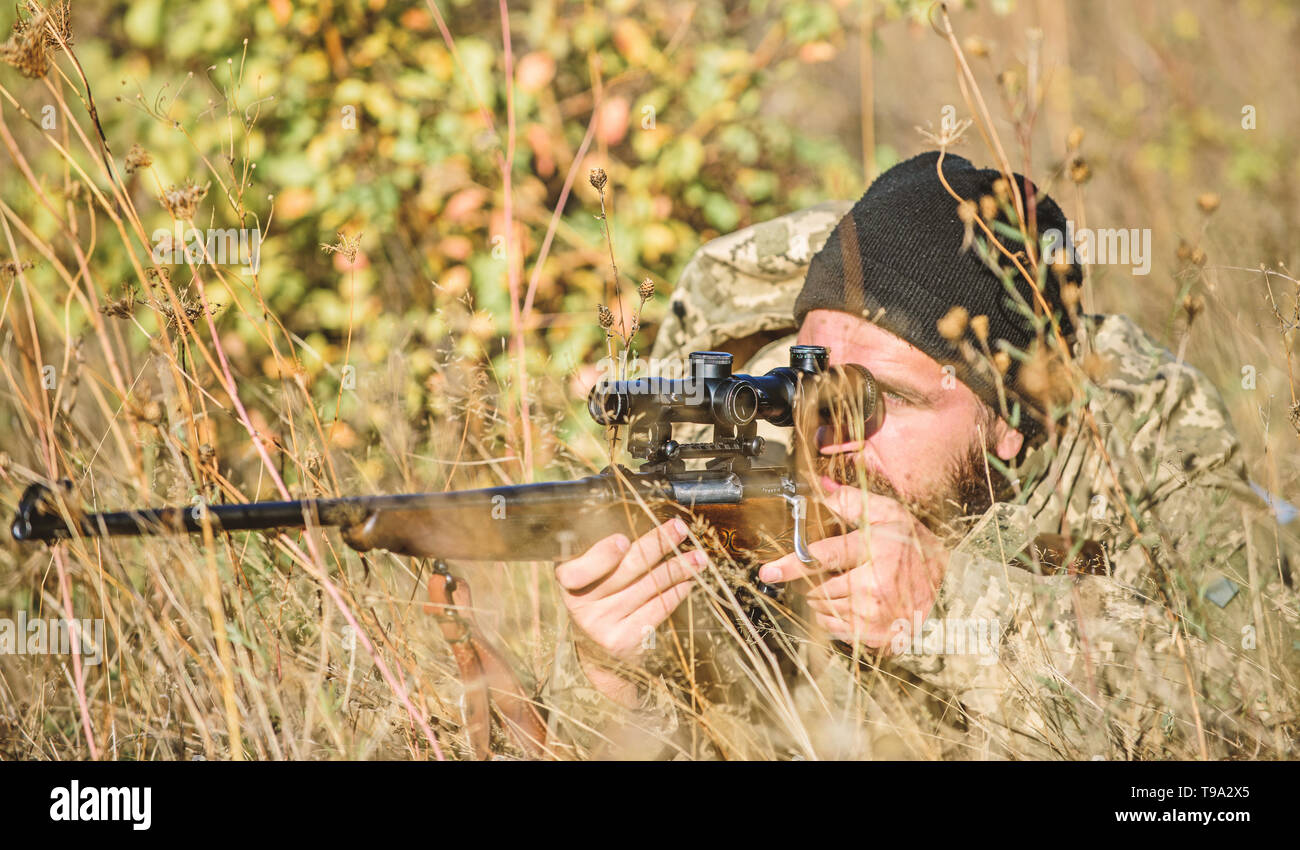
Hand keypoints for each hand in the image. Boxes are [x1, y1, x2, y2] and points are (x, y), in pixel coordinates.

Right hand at [555, 517, 706, 664]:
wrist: (599, 652)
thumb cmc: (600, 599)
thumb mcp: (592, 577)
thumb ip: (606, 554)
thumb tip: (649, 524)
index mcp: (568, 583)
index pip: (576, 571)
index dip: (600, 556)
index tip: (623, 540)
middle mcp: (581, 606)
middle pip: (626, 570)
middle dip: (657, 545)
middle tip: (680, 529)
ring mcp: (602, 625)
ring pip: (649, 587)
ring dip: (678, 568)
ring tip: (697, 557)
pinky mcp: (624, 640)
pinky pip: (658, 608)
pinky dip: (677, 592)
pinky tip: (687, 582)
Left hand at [757, 485, 947, 648]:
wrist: (951, 587)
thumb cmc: (916, 547)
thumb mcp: (889, 515)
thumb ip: (852, 501)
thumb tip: (822, 485)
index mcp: (874, 551)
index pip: (821, 559)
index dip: (791, 565)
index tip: (767, 573)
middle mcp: (874, 587)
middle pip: (817, 588)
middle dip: (815, 580)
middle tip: (835, 571)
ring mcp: (876, 616)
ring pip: (823, 610)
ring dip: (824, 599)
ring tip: (848, 585)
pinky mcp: (877, 637)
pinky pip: (836, 629)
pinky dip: (834, 618)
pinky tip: (854, 605)